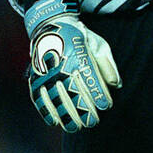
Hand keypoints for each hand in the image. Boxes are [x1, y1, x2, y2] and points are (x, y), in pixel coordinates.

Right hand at [24, 0, 120, 131]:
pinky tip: (54, 122)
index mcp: (79, 56)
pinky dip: (46, 111)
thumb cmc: (79, 38)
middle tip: (93, 122)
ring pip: (57, 100)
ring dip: (67, 116)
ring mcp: (47, 72)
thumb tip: (116, 85)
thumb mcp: (98, 44)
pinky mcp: (36, 76)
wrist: (50, 25)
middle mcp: (62, 66)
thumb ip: (108, 65)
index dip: (100, 96)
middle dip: (85, 112)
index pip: (92, 81)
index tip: (106, 106)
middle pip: (75, 95)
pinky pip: (39, 97)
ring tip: (76, 127)